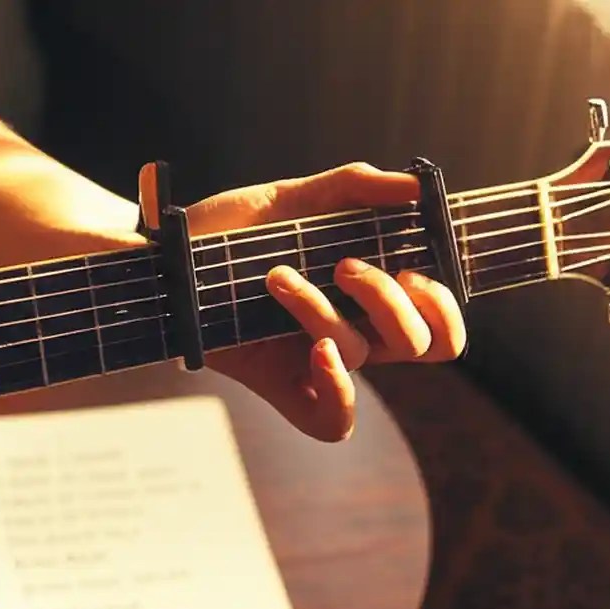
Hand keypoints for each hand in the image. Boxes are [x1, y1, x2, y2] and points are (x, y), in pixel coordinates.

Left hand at [185, 162, 465, 441]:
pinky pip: (330, 421)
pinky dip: (338, 393)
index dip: (444, 305)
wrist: (165, 253)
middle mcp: (354, 331)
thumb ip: (354, 187)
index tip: (415, 266)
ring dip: (322, 309)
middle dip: (391, 300)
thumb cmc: (231, 230)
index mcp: (369, 295)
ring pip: (359, 354)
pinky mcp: (280, 386)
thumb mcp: (292, 198)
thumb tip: (415, 186)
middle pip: (420, 344)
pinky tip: (318, 353)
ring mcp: (318, 363)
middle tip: (345, 265)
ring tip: (277, 276)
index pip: (438, 324)